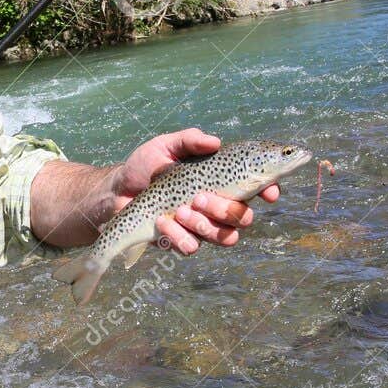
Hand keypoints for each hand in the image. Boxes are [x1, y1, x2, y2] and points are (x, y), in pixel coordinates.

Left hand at [111, 127, 280, 256]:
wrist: (117, 191)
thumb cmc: (146, 166)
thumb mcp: (166, 145)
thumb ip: (189, 140)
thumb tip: (214, 142)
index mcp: (220, 180)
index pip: (257, 187)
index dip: (269, 189)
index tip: (269, 193)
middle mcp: (217, 206)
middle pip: (244, 217)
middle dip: (225, 209)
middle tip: (198, 197)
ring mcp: (203, 227)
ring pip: (225, 237)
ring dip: (204, 225)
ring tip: (178, 210)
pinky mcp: (183, 241)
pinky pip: (194, 247)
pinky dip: (178, 235)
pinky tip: (162, 222)